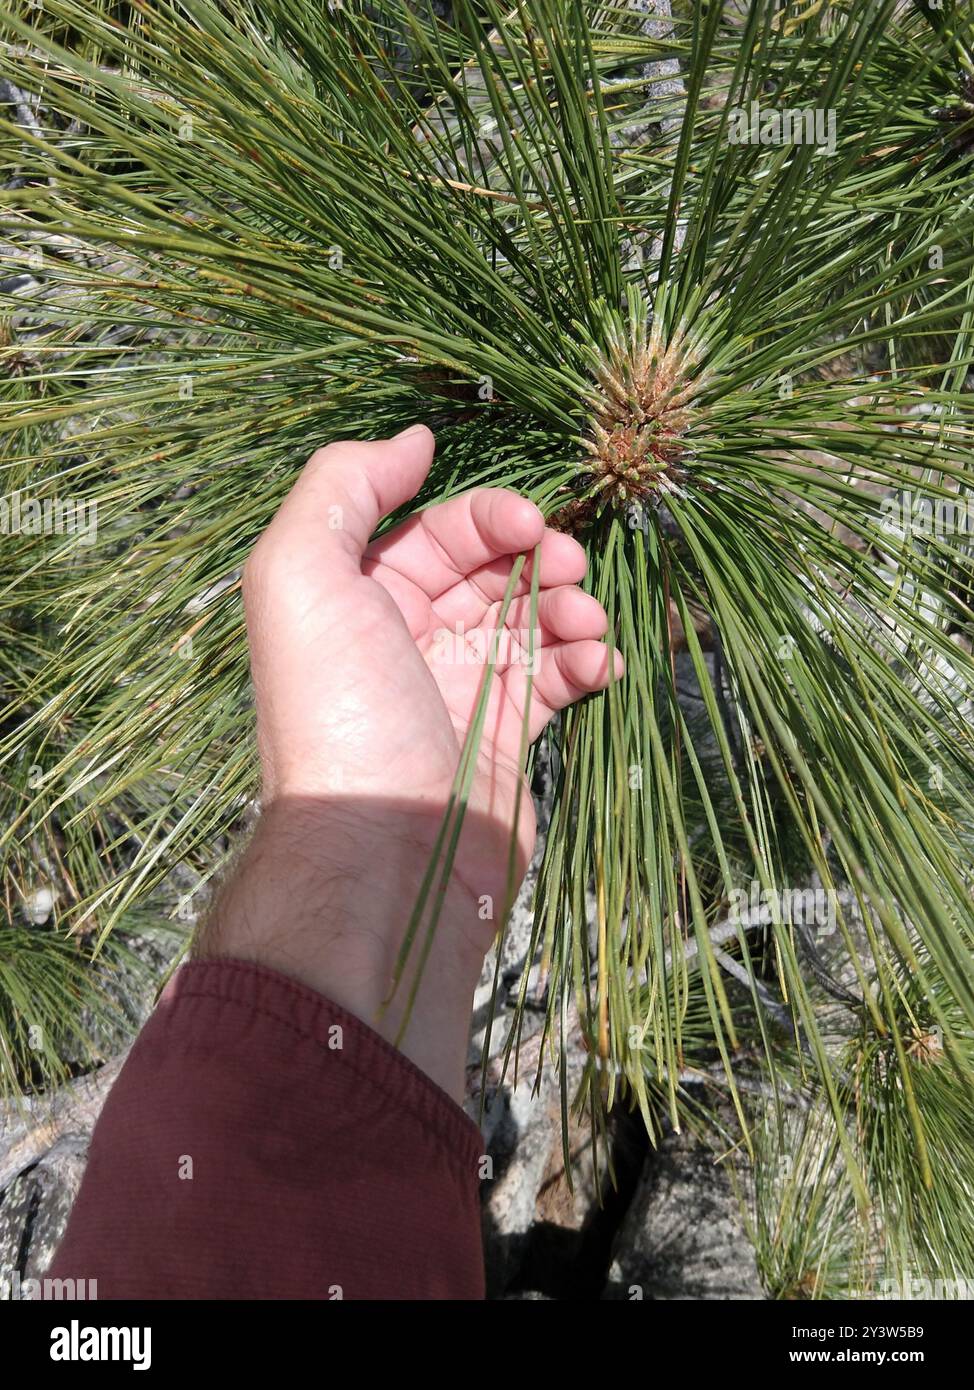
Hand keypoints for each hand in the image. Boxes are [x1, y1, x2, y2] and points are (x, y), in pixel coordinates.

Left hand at [197, 426, 621, 1097]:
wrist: (381, 851)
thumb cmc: (338, 711)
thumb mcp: (300, 575)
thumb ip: (343, 486)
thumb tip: (415, 439)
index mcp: (357, 597)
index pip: (435, 528)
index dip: (487, 513)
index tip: (527, 523)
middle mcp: (408, 638)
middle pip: (491, 567)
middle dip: (537, 553)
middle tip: (566, 563)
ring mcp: (462, 689)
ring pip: (535, 616)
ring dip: (572, 602)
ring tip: (586, 619)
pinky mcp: (509, 738)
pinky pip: (561, 679)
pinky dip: (589, 659)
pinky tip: (599, 662)